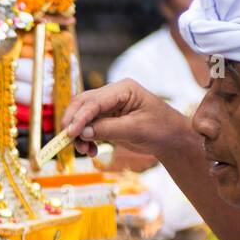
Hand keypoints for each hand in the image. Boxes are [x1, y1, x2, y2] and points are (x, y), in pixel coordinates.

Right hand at [60, 79, 187, 159]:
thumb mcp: (135, 129)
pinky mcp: (107, 119)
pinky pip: (88, 127)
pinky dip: (85, 139)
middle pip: (83, 104)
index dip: (80, 117)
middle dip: (73, 123)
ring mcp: (109, 106)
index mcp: (123, 89)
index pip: (94, 101)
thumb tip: (81, 132)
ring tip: (85, 151)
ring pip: (82, 116)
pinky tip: (91, 151)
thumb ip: (107, 129)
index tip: (70, 133)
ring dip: (78, 134)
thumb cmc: (160, 129)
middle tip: (67, 141)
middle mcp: (113, 94)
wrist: (172, 139)